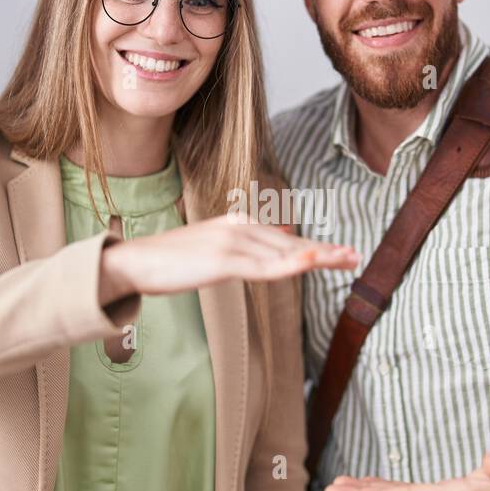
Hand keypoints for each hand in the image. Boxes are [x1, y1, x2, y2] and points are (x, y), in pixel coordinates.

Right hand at [100, 211, 359, 299]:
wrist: (134, 262)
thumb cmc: (168, 262)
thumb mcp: (208, 252)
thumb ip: (237, 252)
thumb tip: (264, 254)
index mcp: (236, 223)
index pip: (283, 238)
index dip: (314, 247)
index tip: (341, 254)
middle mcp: (238, 227)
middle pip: (290, 243)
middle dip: (324, 251)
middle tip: (355, 256)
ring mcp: (231, 242)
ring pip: (283, 253)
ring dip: (317, 257)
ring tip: (346, 260)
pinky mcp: (222, 260)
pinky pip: (263, 267)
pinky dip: (290, 265)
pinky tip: (311, 263)